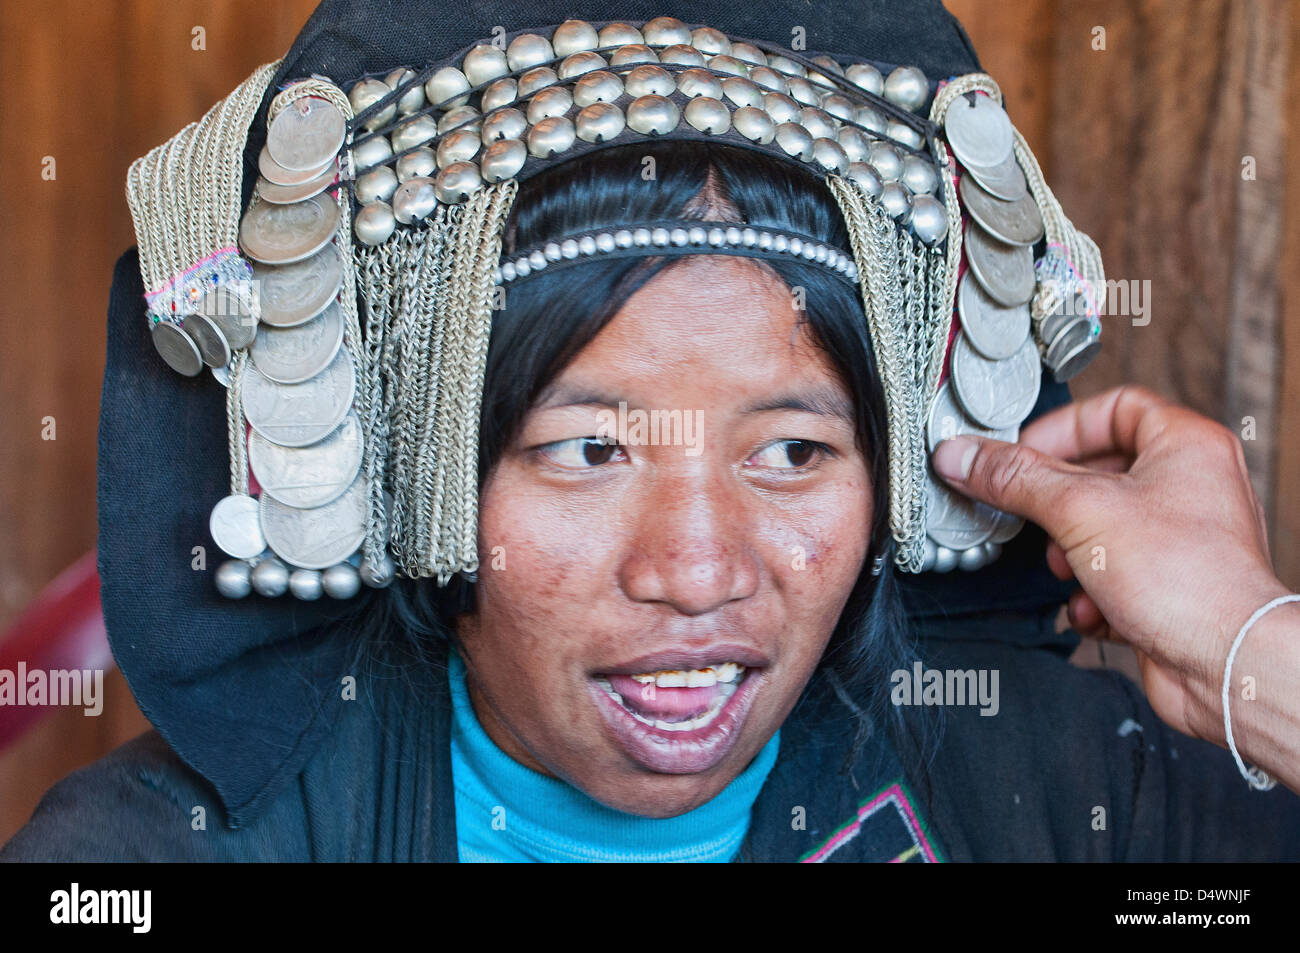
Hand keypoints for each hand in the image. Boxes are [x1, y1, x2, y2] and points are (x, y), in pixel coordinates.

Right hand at [931, 385, 1290, 745]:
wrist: (1226, 663)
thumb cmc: (1189, 580)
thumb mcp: (1079, 510)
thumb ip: (1014, 478)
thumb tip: (965, 455)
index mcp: (1187, 445)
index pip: (1114, 407)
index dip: (1062, 427)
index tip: (1022, 453)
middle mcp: (1191, 486)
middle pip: (1100, 472)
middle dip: (1058, 504)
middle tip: (1029, 513)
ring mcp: (1182, 538)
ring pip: (1100, 528)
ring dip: (1070, 554)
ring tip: (1066, 566)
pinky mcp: (1169, 586)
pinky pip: (1112, 574)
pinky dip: (1092, 592)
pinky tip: (1092, 608)